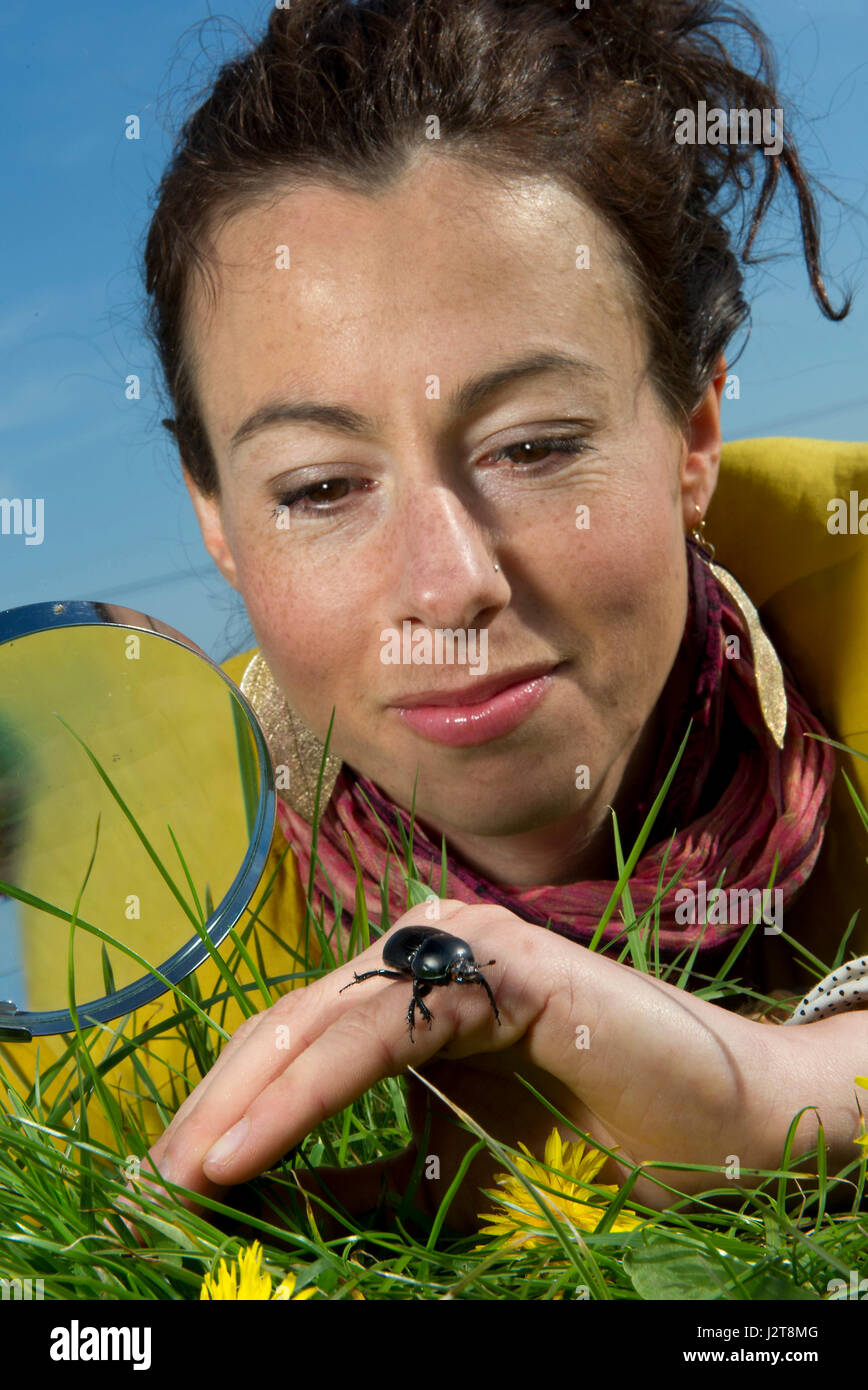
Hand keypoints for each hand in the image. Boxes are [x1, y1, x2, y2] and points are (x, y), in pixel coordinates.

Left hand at [119, 899, 783, 1239]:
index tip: (158, 1195)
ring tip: (182, 1180)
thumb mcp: (440, 1185)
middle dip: (209, 1113)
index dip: (218, 1116)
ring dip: (240, 1105)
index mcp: (400, 996)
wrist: (724, 1128)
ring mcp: (454, 945)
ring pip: (317, 1024)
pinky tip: (246, 1149)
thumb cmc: (591, 1155)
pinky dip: (304, 1090)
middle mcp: (417, 954)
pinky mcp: (494, 961)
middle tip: (146, 1194)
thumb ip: (354, 1190)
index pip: (285, 1051)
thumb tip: (252, 1208)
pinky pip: (377, 1029)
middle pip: (281, 1031)